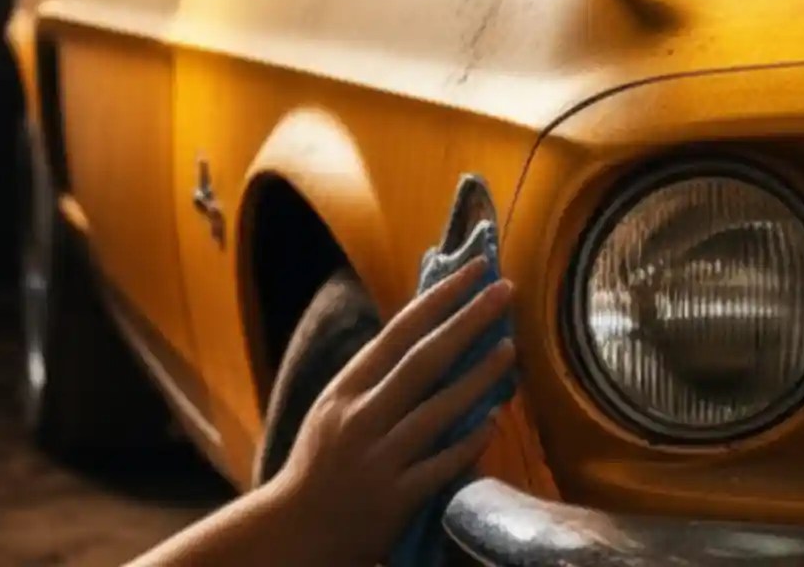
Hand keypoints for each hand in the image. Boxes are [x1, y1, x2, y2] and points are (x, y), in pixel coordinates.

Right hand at [264, 258, 515, 565]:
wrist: (293, 532)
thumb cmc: (319, 465)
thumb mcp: (334, 411)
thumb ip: (375, 378)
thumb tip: (426, 333)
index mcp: (344, 391)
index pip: (398, 333)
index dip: (438, 299)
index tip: (473, 271)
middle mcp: (360, 418)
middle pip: (423, 361)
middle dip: (467, 321)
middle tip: (504, 291)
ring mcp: (379, 459)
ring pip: (438, 410)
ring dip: (478, 377)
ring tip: (511, 349)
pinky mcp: (396, 499)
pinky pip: (443, 464)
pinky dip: (471, 439)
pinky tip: (496, 417)